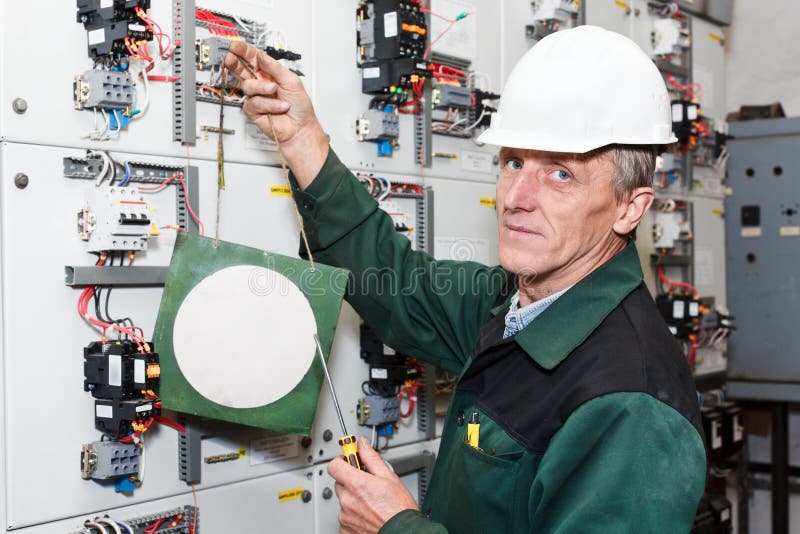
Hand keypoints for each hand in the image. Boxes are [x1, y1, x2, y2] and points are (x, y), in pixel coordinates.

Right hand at [223, 41, 327, 187]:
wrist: (300, 128)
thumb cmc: (299, 107)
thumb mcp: (291, 80)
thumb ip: (274, 67)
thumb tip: (260, 56)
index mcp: (269, 73)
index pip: (253, 58)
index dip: (244, 51)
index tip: (236, 46)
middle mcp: (260, 84)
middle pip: (241, 69)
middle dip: (234, 63)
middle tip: (230, 58)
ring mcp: (256, 97)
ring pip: (247, 86)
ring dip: (262, 88)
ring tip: (275, 91)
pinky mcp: (253, 111)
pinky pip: (253, 103)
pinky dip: (268, 105)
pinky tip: (278, 107)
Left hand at [328, 437, 418, 533]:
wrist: (402, 533)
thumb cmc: (399, 509)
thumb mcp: (389, 476)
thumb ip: (371, 457)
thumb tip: (362, 444)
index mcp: (356, 484)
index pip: (334, 465)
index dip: (342, 461)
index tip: (350, 461)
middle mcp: (347, 500)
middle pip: (340, 483)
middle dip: (351, 481)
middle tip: (368, 485)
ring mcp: (345, 516)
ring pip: (344, 500)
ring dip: (353, 499)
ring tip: (371, 503)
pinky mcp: (345, 529)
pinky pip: (345, 517)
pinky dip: (353, 515)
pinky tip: (367, 514)